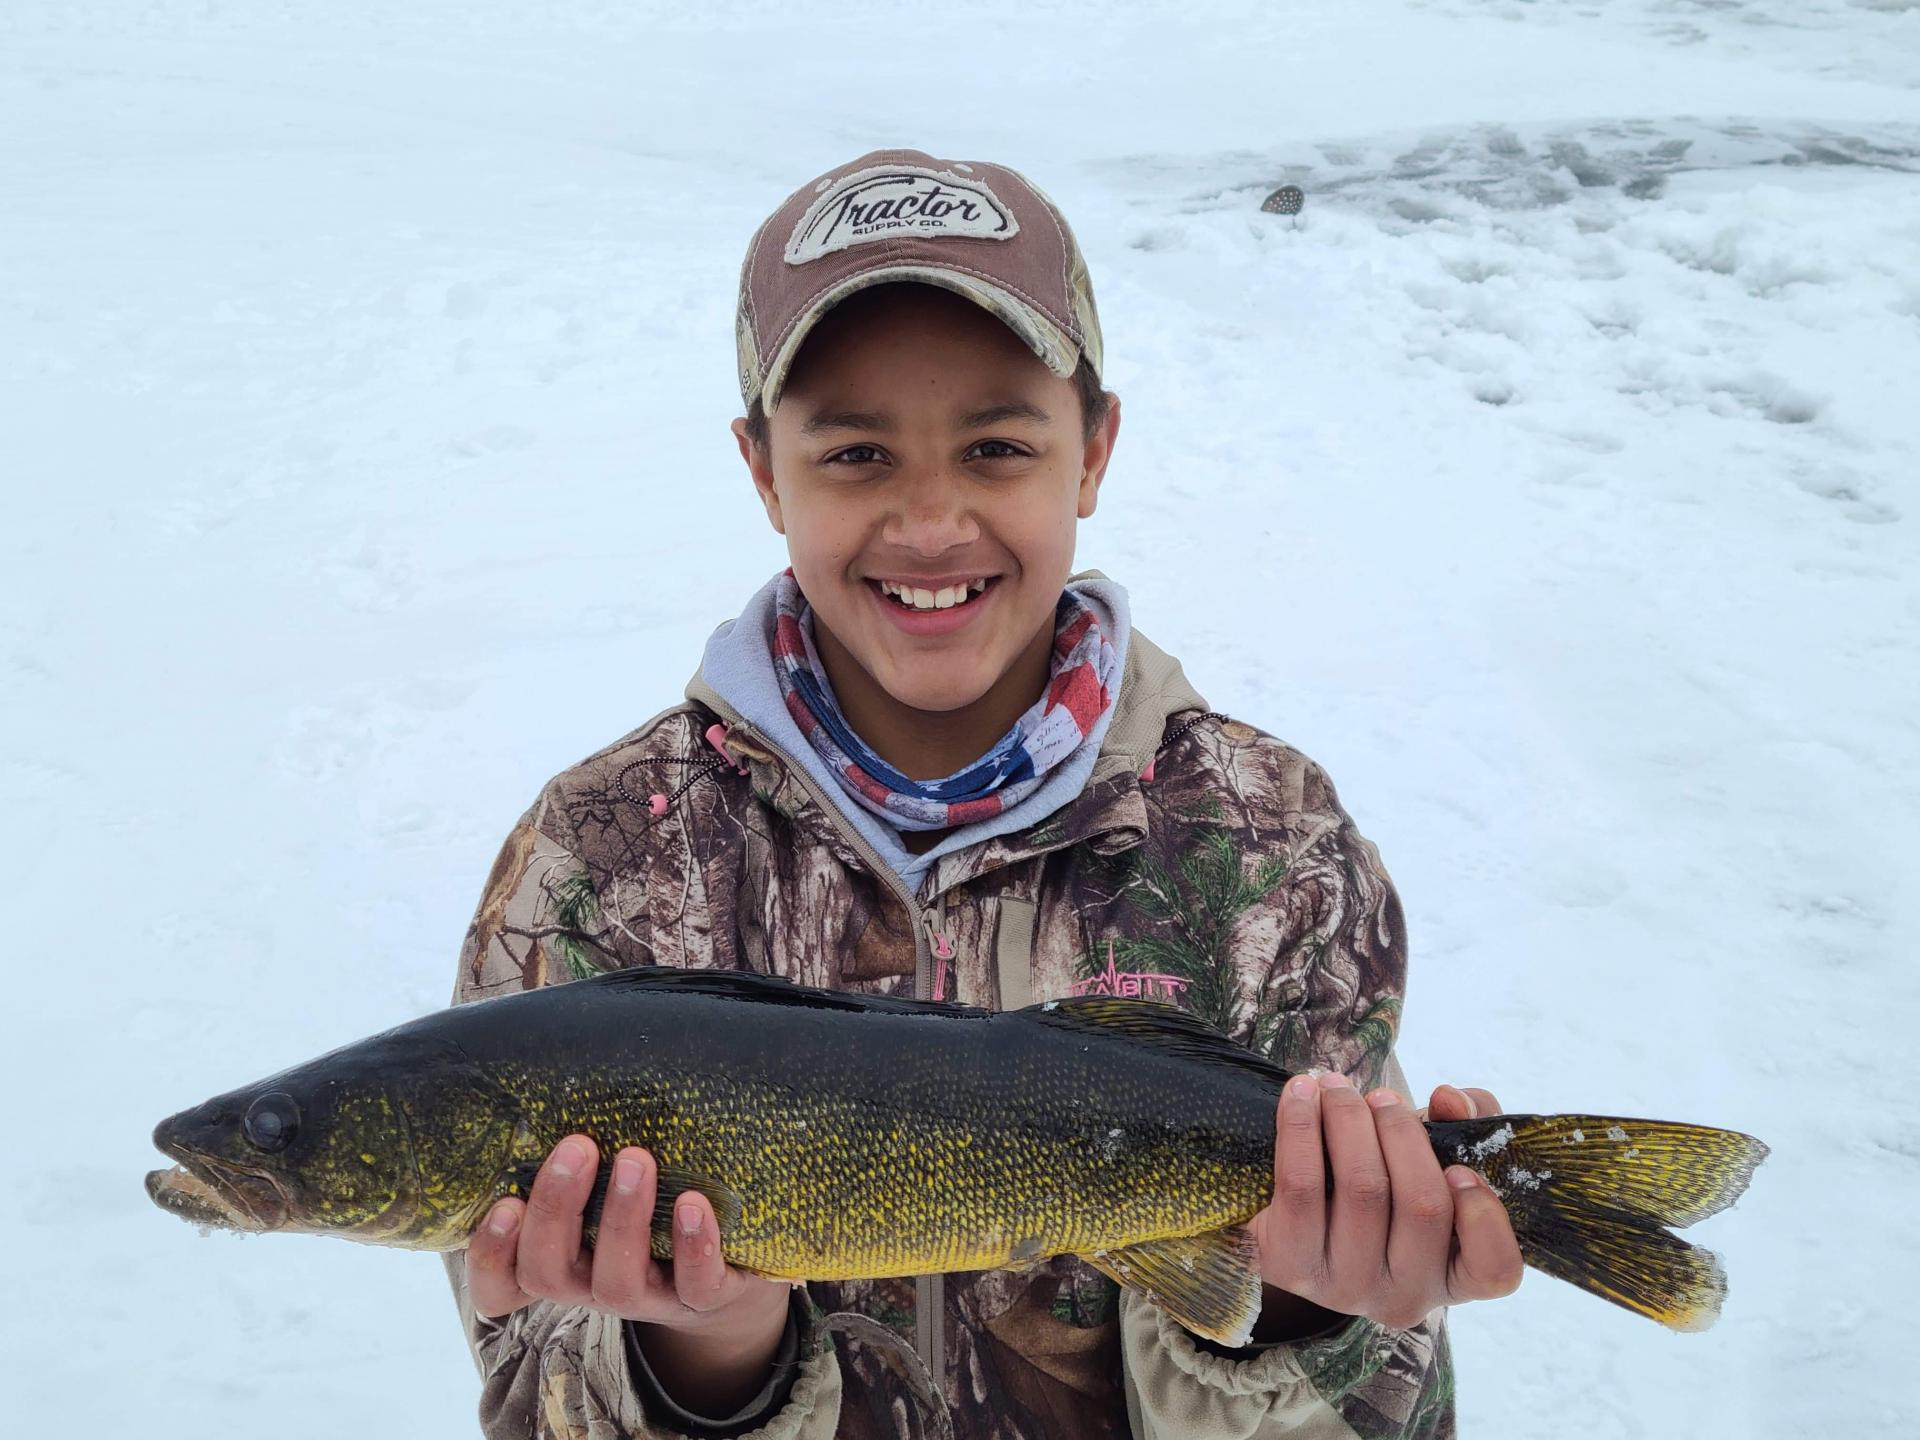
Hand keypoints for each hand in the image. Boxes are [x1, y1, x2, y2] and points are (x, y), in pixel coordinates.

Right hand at [466, 1136, 792, 1410]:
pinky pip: (696, 1285)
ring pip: (617, 1281)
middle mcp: (592, 1286)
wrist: (731, 1264)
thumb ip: (576, 1154)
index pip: (500, 1284)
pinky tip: (693, 1203)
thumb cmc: (647, 1207)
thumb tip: (557, 1076)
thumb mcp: (604, 1183)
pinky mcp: (704, 1298)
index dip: (491, 1256)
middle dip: (557, 1209)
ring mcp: (647, 1298)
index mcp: (558, 1260)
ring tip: (636, 1160)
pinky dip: (694, 1246)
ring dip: (623, 1219)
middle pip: (548, 1272)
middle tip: (578, 1147)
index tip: (504, 1203)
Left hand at [1249, 1075, 1524, 1332]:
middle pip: (1421, 1205)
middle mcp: (1404, 1294)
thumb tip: (1450, 1100)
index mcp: (1454, 1277)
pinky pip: (1300, 1186)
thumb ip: (1464, 1123)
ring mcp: (1345, 1287)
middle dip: (1401, 1132)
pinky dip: (1301, 1126)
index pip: (1494, 1268)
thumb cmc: (1384, 1187)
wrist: (1295, 1224)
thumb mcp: (1431, 1159)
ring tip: (1336, 1087)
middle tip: (1381, 1096)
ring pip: (1361, 1188)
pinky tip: (1302, 1094)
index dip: (1484, 1214)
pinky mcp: (1290, 1265)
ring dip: (1348, 1119)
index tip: (1460, 1165)